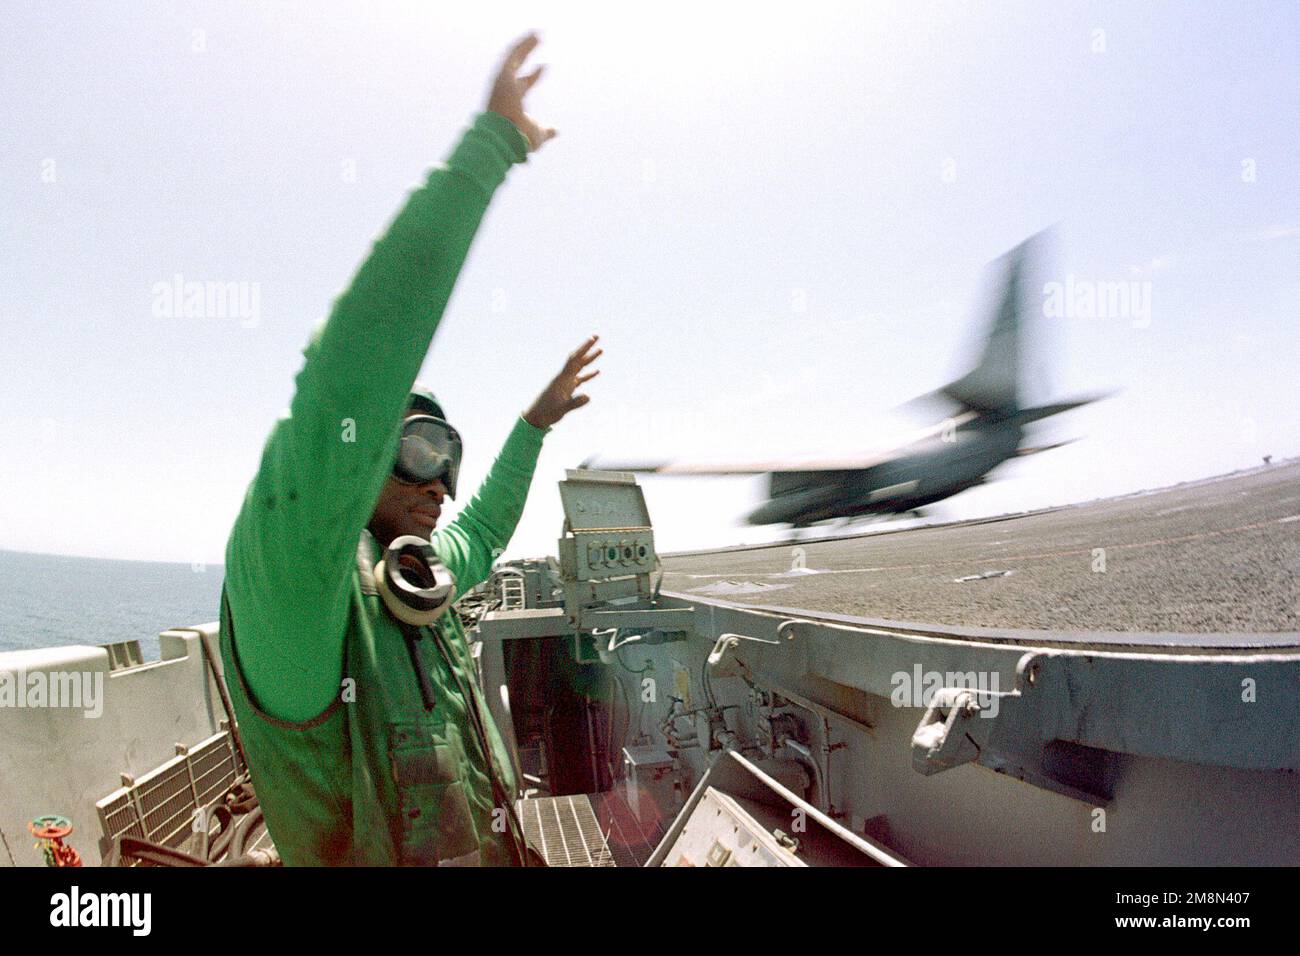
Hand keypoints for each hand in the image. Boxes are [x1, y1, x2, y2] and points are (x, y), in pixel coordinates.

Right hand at [487, 32, 556, 151]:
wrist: (507, 137)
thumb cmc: (521, 139)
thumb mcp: (538, 134)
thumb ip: (546, 131)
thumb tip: (556, 131)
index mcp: (514, 101)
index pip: (525, 83)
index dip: (535, 75)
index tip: (545, 66)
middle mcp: (507, 89)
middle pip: (517, 65)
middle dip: (526, 53)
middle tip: (536, 40)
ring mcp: (503, 81)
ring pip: (514, 56)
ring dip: (525, 44)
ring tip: (537, 33)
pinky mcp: (502, 74)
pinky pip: (513, 54)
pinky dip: (523, 44)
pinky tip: (533, 35)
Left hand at [524, 335, 601, 428]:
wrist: (536, 418)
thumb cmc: (546, 413)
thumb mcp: (561, 410)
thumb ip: (574, 403)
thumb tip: (588, 396)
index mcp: (562, 379)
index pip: (574, 359)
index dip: (584, 349)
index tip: (592, 339)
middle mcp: (564, 378)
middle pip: (578, 359)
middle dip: (587, 348)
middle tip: (596, 336)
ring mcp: (566, 383)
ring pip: (580, 368)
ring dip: (590, 359)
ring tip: (601, 350)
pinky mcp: (567, 390)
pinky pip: (580, 379)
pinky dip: (589, 375)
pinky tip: (597, 371)